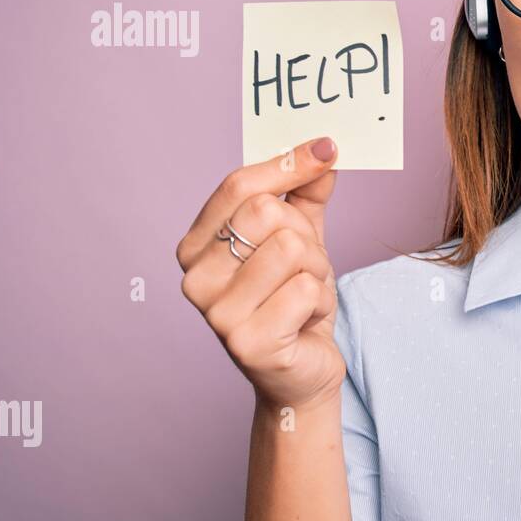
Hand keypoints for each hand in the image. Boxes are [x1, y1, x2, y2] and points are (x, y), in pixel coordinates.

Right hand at [176, 137, 344, 410]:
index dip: (288, 164)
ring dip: (317, 271)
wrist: (302, 372)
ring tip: (303, 297)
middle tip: (306, 267)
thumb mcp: (300, 240)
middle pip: (267, 213)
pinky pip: (306, 291)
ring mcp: (216, 314)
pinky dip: (319, 303)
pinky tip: (304, 323)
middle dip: (306, 235)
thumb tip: (321, 152)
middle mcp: (195, 279)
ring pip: (292, 249)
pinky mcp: (247, 343)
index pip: (239, 186)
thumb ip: (305, 196)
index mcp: (196, 246)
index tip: (326, 149)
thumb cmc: (293, 303)